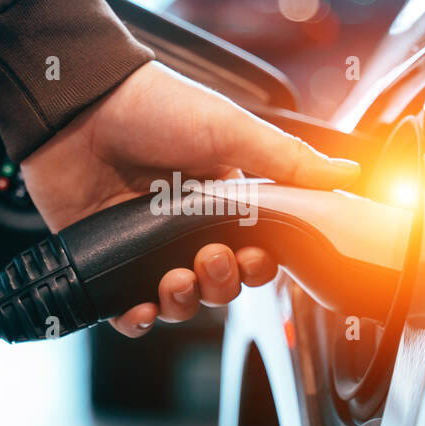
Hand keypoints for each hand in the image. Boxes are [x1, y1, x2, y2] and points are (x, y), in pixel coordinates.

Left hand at [20, 61, 358, 335]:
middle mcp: (186, 227)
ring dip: (184, 301)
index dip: (259, 264)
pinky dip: (137, 320)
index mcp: (223, 199)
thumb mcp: (230, 129)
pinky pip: (127, 310)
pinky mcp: (106, 260)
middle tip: (211, 258)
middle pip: (220, 283)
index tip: (254, 255)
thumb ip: (288, 161)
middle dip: (222, 282)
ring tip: (175, 278)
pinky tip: (140, 308)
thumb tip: (347, 174)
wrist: (77, 105)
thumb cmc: (154, 107)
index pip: (255, 251)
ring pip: (179, 301)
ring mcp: (144, 246)